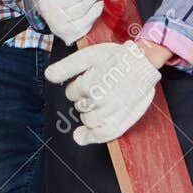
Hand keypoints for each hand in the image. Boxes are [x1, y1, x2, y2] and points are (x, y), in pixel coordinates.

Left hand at [45, 41, 161, 145]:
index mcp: (88, 84)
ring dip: (90, 114)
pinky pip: (102, 135)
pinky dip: (92, 137)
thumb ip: (67, 66)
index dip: (78, 87)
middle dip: (85, 100)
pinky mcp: (121, 121)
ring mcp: (110, 112)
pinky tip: (82, 137)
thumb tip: (48, 76)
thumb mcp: (90, 55)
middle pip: (79, 107)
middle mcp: (98, 101)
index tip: (90, 81)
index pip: (71, 93)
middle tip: (100, 89)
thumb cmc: (117, 57)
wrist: (144, 62)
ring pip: (88, 121)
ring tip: (101, 103)